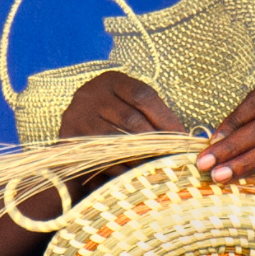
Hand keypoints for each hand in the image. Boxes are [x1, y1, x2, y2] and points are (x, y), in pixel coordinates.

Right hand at [59, 71, 185, 187]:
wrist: (72, 137)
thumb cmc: (111, 120)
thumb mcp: (129, 106)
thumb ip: (151, 115)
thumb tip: (184, 136)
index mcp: (111, 80)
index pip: (143, 95)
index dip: (166, 118)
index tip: (182, 136)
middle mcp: (91, 94)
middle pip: (132, 120)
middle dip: (157, 142)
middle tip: (174, 157)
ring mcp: (78, 116)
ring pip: (118, 141)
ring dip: (142, 158)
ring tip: (160, 167)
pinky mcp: (71, 140)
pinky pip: (103, 158)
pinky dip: (123, 168)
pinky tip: (137, 175)